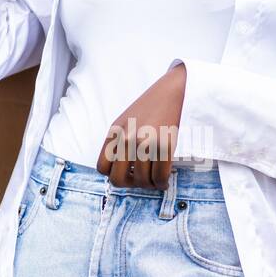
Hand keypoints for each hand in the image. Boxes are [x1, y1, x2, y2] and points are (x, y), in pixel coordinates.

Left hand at [97, 66, 186, 188]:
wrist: (173, 91)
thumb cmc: (150, 108)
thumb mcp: (125, 122)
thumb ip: (118, 143)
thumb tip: (119, 173)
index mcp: (114, 133)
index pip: (102, 168)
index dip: (114, 175)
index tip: (127, 173)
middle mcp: (127, 139)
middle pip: (118, 179)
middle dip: (130, 184)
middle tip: (140, 180)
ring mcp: (145, 143)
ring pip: (141, 181)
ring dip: (149, 185)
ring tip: (155, 180)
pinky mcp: (164, 146)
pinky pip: (160, 177)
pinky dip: (162, 183)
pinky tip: (164, 181)